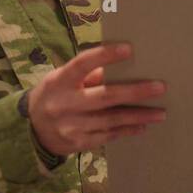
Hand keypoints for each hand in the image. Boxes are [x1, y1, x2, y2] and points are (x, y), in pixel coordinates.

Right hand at [26, 43, 164, 156]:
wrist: (32, 130)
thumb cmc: (55, 94)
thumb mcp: (62, 79)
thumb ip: (88, 74)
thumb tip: (123, 67)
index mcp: (60, 81)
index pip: (83, 64)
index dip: (105, 56)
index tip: (129, 49)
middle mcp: (64, 104)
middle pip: (105, 96)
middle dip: (135, 92)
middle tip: (160, 87)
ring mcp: (71, 126)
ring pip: (111, 120)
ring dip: (139, 116)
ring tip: (160, 112)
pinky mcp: (79, 143)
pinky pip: (109, 136)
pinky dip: (128, 130)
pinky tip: (143, 126)